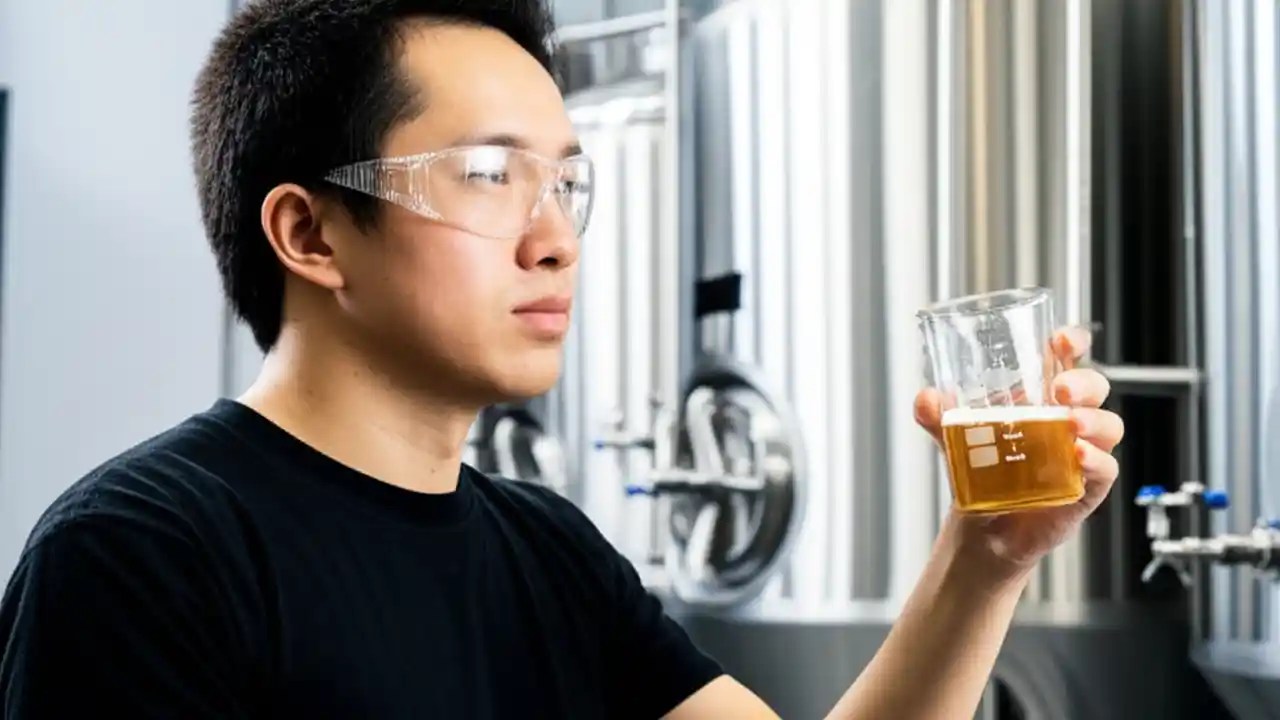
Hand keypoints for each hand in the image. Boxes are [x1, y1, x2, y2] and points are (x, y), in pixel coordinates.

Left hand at [912, 326, 1124, 581]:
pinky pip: (1106, 468)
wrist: (985, 529)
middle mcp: (1066, 420)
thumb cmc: (982, 475)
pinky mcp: (1087, 486)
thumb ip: (939, 418)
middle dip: (1084, 382)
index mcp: (1040, 399)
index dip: (1071, 344)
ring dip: (1094, 419)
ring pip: (1108, 426)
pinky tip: (1077, 456)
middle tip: (1060, 389)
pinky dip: (1095, 460)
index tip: (1060, 339)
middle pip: (1095, 388)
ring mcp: (1081, 451)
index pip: (1066, 361)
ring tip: (1069, 423)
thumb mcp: (956, 440)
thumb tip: (926, 399)